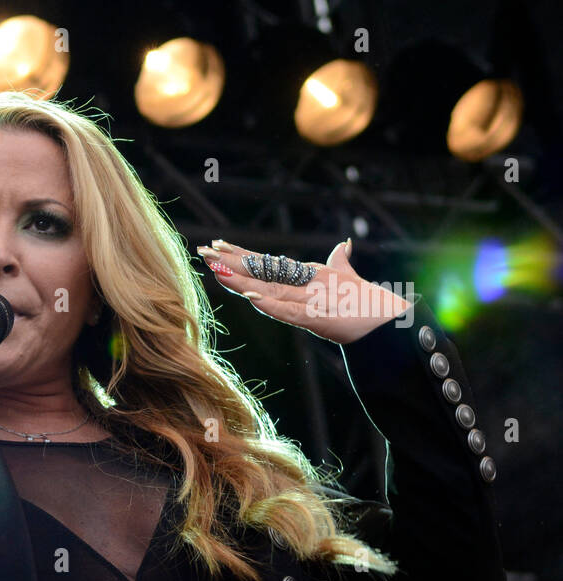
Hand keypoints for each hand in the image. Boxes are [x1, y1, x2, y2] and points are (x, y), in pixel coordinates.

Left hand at [197, 238, 412, 344]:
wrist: (391, 322)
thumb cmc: (368, 301)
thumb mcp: (349, 281)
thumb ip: (342, 262)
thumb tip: (345, 245)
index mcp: (306, 276)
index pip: (266, 264)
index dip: (240, 256)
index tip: (216, 246)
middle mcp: (305, 283)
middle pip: (261, 272)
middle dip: (231, 262)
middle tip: (203, 250)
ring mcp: (310, 299)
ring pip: (269, 287)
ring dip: (243, 280)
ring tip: (217, 270)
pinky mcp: (318, 317)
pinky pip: (291, 311)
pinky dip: (272, 305)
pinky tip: (252, 299)